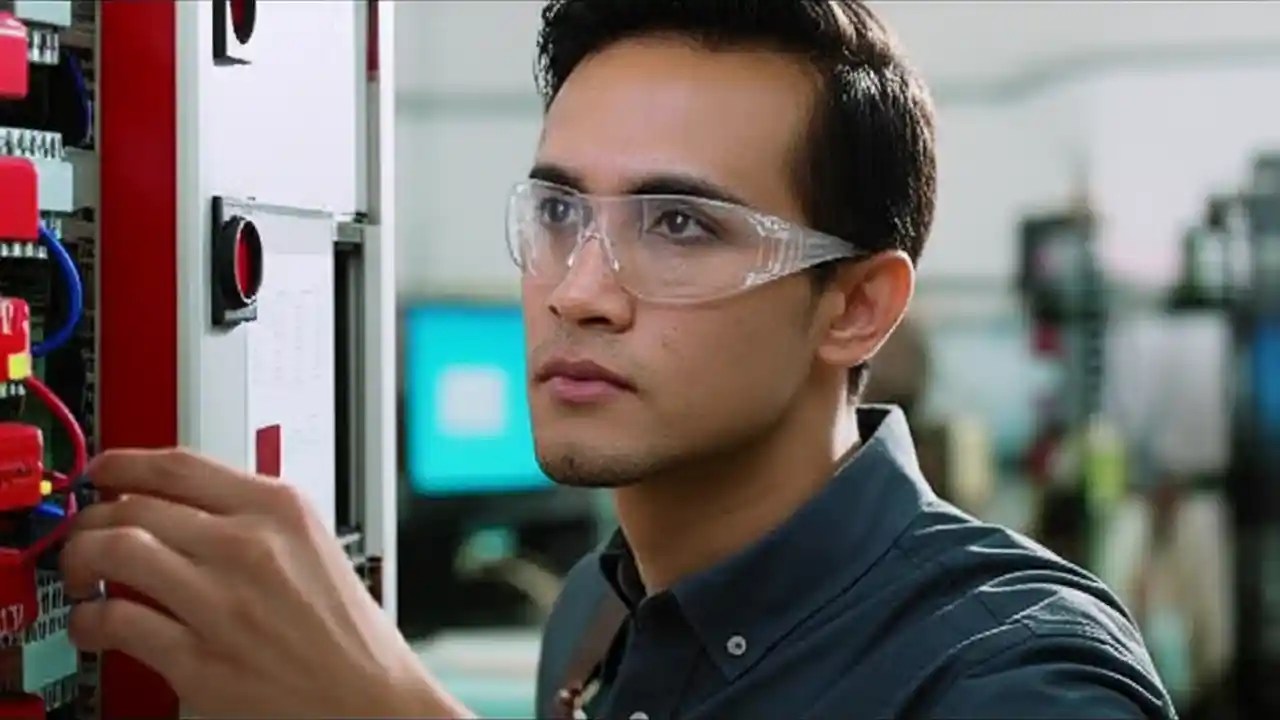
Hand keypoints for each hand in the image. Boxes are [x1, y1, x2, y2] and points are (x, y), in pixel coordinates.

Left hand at [59, 448, 469, 718]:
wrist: (372, 698)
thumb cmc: (350, 634)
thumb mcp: (314, 546)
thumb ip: (255, 519)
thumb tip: (185, 506)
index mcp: (280, 510)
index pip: (179, 465)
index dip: (122, 464)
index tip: (102, 473)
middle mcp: (250, 547)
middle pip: (135, 505)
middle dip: (91, 519)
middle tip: (84, 534)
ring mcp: (223, 603)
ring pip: (116, 551)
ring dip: (80, 560)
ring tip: (82, 575)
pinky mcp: (201, 661)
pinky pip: (118, 623)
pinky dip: (89, 621)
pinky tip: (94, 625)